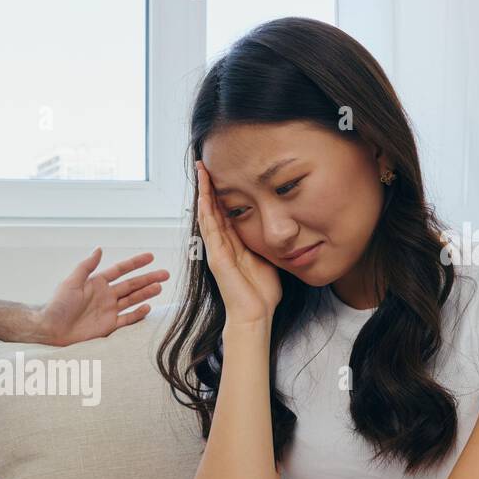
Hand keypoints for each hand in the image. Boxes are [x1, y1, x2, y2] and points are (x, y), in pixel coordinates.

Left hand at [35, 249, 168, 345]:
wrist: (51, 329)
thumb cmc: (58, 305)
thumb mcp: (72, 282)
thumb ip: (86, 267)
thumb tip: (100, 249)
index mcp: (97, 283)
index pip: (121, 270)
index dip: (136, 263)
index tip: (151, 257)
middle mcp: (106, 295)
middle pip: (132, 285)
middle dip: (148, 278)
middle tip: (165, 274)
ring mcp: (109, 310)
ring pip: (132, 300)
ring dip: (146, 293)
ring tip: (160, 287)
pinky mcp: (109, 326)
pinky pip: (127, 319)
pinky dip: (138, 314)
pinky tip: (148, 307)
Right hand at [194, 161, 282, 323]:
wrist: (255, 315)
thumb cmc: (262, 293)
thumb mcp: (266, 258)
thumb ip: (264, 242)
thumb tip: (277, 228)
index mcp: (234, 244)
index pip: (225, 211)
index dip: (221, 192)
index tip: (220, 172)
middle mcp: (222, 245)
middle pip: (212, 208)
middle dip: (208, 186)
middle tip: (204, 163)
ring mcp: (217, 251)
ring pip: (207, 215)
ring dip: (204, 192)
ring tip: (201, 172)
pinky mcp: (217, 258)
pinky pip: (210, 230)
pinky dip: (206, 212)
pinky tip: (204, 196)